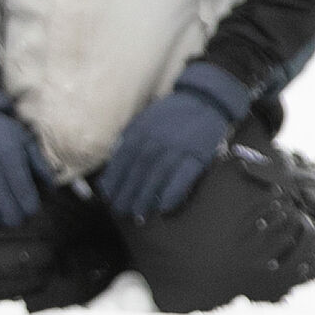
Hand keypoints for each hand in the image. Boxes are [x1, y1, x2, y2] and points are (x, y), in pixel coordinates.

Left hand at [99, 62, 252, 219]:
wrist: (206, 98)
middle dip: (127, 193)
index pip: (123, 159)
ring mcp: (179, 147)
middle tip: (120, 211)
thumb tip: (113, 162)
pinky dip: (173, 193)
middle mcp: (157, 139)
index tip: (107, 197)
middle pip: (138, 170)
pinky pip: (184, 177)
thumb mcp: (145, 120)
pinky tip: (163, 208)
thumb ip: (129, 139)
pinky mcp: (199, 154)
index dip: (114, 180)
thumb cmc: (172, 114)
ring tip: (138, 216)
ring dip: (146, 198)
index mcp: (141, 131)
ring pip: (157, 176)